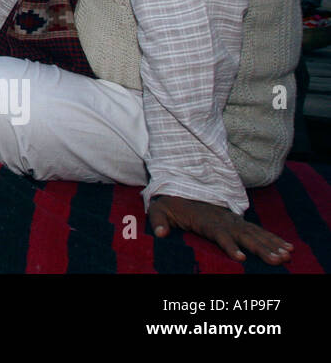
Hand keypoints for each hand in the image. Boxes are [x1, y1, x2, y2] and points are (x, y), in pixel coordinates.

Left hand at [147, 195, 292, 264]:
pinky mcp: (238, 222)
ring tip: (286, 256)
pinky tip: (287, 248)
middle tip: (277, 260)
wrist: (181, 187)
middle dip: (261, 248)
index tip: (240, 258)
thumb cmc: (170, 203)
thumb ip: (158, 221)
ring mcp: (232, 221)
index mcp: (205, 220)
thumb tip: (158, 234)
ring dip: (271, 244)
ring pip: (255, 234)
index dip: (229, 246)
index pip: (219, 234)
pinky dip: (273, 239)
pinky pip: (258, 231)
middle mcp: (223, 220)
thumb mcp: (160, 209)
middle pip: (244, 236)